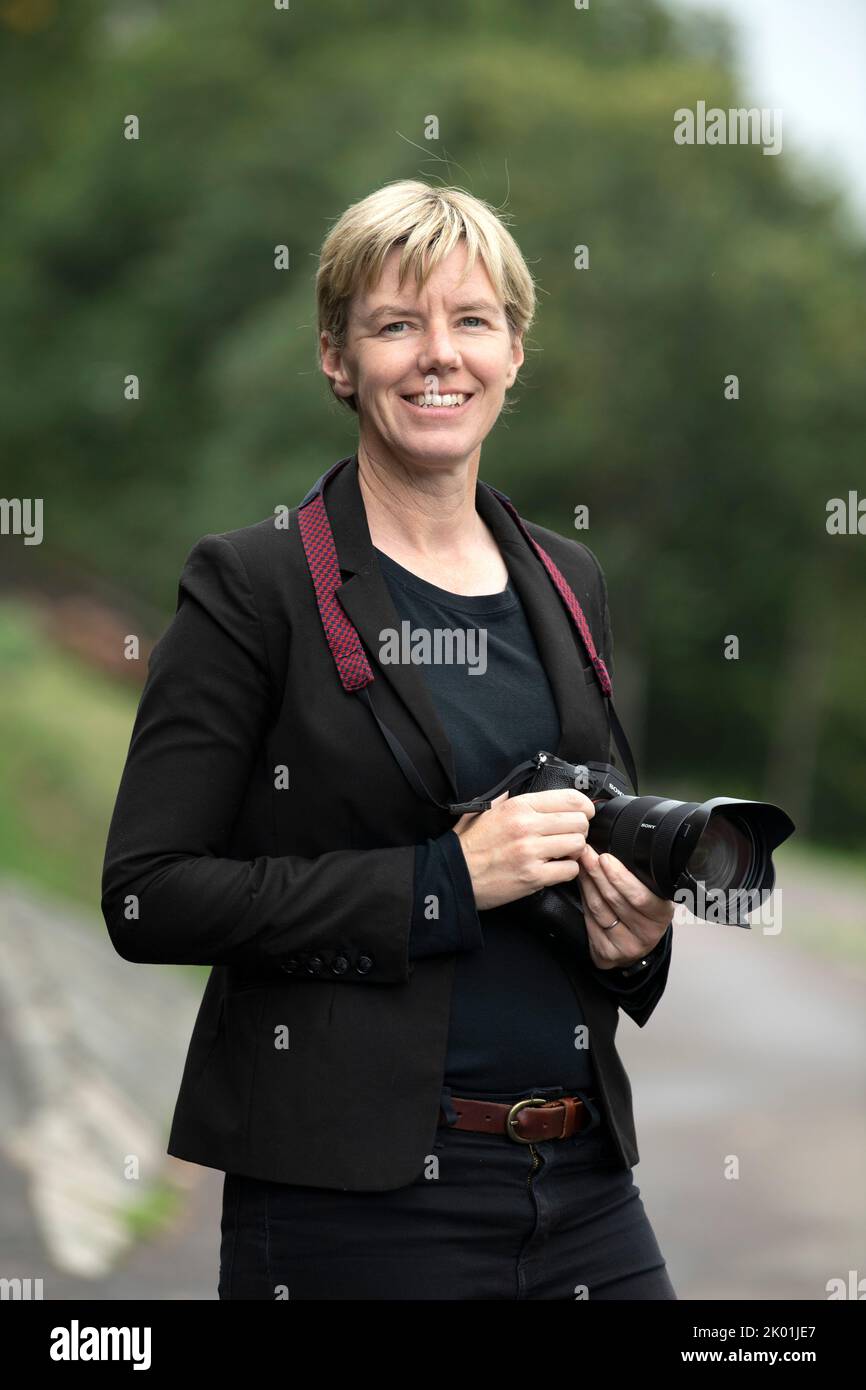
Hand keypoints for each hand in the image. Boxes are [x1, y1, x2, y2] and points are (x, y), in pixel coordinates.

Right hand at [452, 787, 595, 911]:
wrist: (454, 875)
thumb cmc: (468, 845)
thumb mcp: (483, 810)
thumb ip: (505, 797)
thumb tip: (519, 788)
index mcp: (518, 806)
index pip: (569, 798)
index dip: (585, 806)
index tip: (585, 812)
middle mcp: (527, 826)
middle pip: (579, 821)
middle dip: (580, 829)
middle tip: (571, 835)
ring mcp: (531, 852)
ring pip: (578, 844)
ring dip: (575, 850)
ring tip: (563, 852)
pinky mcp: (533, 876)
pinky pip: (569, 870)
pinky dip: (567, 870)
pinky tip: (556, 868)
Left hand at [578, 843, 673, 970]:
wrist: (636, 944)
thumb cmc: (644, 913)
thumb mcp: (653, 894)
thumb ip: (642, 877)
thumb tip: (615, 847)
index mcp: (662, 914)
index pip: (640, 897)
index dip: (620, 877)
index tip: (605, 857)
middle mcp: (647, 933)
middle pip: (615, 900)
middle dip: (597, 872)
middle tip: (586, 853)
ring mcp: (626, 945)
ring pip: (599, 908)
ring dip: (587, 882)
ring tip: (580, 864)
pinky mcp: (608, 953)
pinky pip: (590, 921)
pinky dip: (583, 899)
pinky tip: (581, 885)